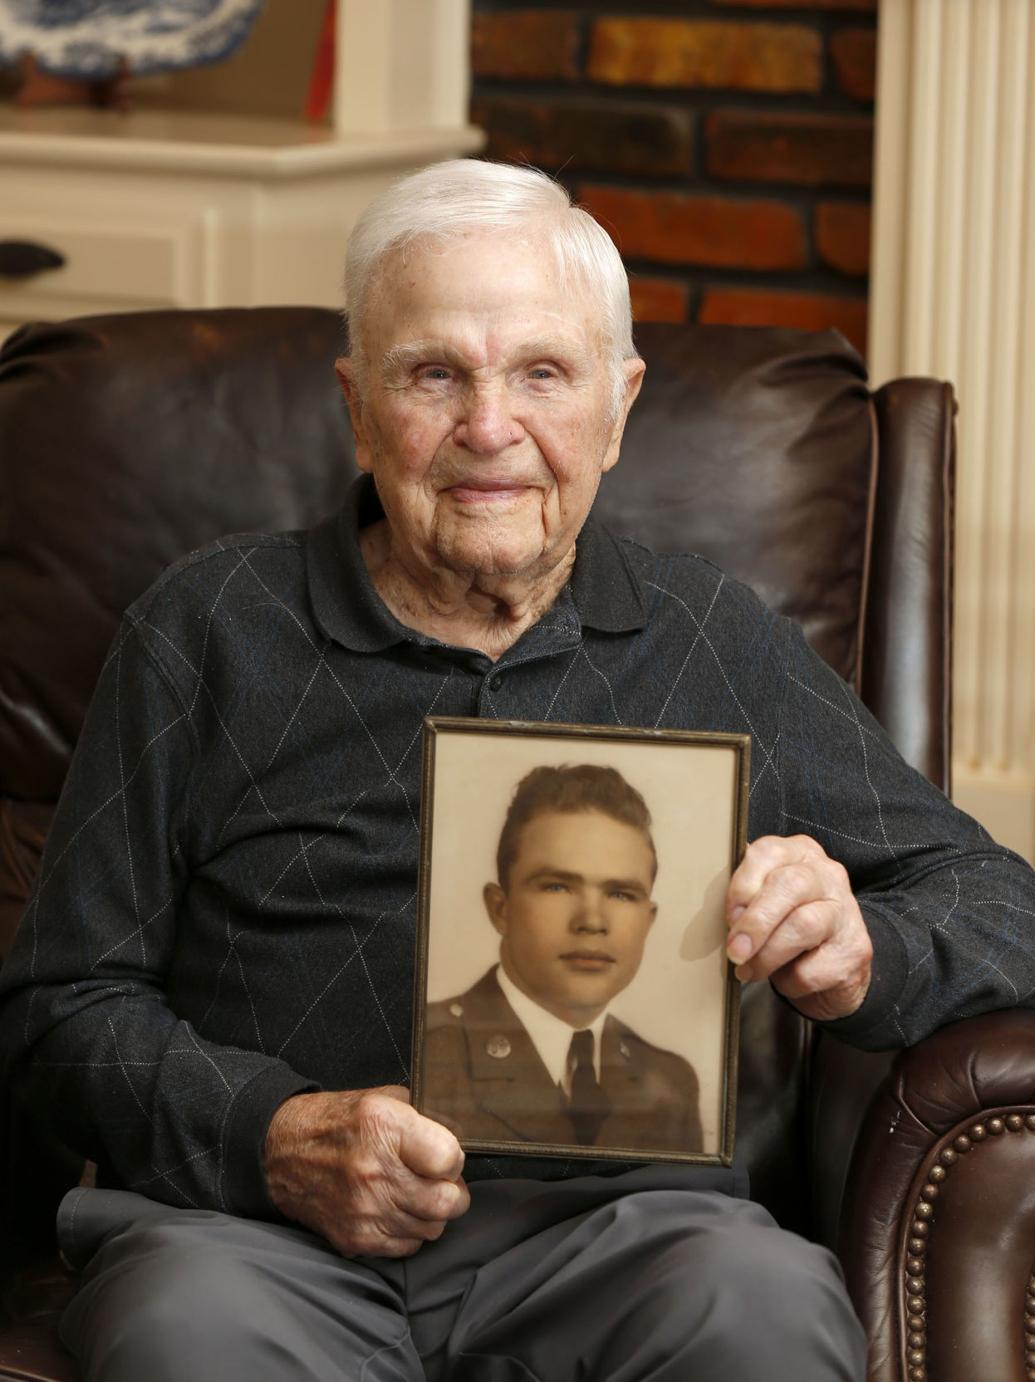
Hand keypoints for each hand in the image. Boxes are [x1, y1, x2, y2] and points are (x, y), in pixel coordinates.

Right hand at [263, 1086, 468, 1257]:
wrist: (281, 1152)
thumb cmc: (335, 1122)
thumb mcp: (380, 1099)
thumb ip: (423, 1116)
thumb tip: (459, 1136)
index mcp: (383, 1127)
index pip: (449, 1158)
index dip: (454, 1157)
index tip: (444, 1156)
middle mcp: (374, 1171)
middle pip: (447, 1202)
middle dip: (454, 1192)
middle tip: (442, 1182)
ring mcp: (364, 1209)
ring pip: (431, 1228)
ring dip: (432, 1214)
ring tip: (416, 1194)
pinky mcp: (355, 1238)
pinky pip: (406, 1247)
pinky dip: (409, 1232)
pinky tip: (396, 1210)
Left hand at [725, 834, 871, 1021]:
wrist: (833, 968)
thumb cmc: (787, 927)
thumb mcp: (764, 902)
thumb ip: (745, 897)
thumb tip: (725, 913)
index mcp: (799, 853)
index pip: (768, 852)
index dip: (742, 885)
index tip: (729, 916)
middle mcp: (827, 875)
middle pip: (789, 885)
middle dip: (755, 922)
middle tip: (735, 950)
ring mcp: (847, 911)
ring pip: (803, 925)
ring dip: (767, 955)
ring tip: (748, 970)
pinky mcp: (856, 950)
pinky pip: (814, 968)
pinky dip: (790, 981)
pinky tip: (787, 979)